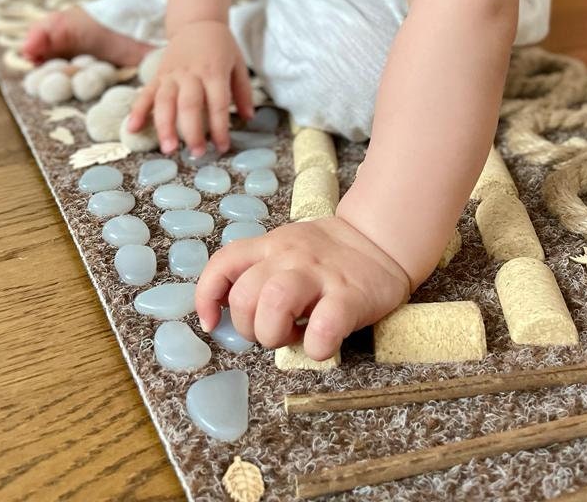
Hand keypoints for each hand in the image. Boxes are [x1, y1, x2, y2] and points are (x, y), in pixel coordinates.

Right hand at [126, 20, 252, 155]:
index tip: (222, 147)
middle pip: (189, 104)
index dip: (220, 128)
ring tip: (168, 149)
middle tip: (196, 153)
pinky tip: (132, 128)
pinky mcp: (158, 75)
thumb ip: (243, 92)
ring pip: (164, 101)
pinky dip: (137, 111)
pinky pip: (146, 94)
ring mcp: (171, 74)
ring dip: (165, 126)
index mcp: (214, 71)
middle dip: (192, 131)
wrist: (196, 22)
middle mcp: (191, 73)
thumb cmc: (221, 46)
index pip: (217, 103)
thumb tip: (248, 118)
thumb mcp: (238, 64)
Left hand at [195, 216, 411, 360]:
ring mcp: (320, 275)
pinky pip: (323, 328)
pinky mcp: (350, 297)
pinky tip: (320, 344)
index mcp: (272, 246)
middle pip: (244, 295)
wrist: (380, 240)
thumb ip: (258, 269)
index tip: (212, 322)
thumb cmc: (327, 256)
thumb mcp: (286, 249)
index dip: (207, 296)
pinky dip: (315, 347)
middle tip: (271, 331)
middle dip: (248, 328)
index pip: (224, 263)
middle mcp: (290, 256)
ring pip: (274, 303)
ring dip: (274, 334)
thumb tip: (224, 307)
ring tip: (292, 336)